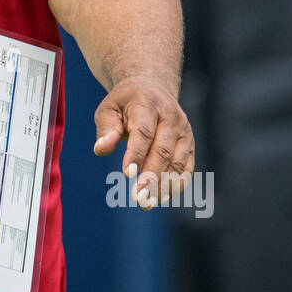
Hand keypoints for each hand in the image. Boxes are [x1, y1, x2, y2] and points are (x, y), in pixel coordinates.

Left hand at [92, 77, 193, 208]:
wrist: (152, 88)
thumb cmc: (125, 104)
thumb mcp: (109, 109)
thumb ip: (106, 129)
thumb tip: (101, 149)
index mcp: (148, 104)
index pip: (143, 132)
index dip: (136, 154)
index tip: (126, 175)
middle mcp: (170, 117)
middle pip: (163, 150)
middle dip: (151, 177)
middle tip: (139, 198)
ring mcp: (184, 131)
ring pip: (177, 162)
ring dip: (163, 185)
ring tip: (147, 202)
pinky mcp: (190, 144)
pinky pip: (186, 167)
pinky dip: (176, 184)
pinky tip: (162, 197)